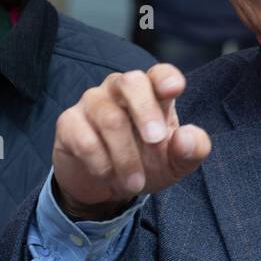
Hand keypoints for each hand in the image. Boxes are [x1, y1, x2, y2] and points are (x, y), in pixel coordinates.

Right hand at [52, 64, 211, 219]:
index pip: (160, 74)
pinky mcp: (69, 122)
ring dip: (126, 157)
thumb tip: (186, 137)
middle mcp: (121, 89)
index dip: (166, 77)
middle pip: (131, 82)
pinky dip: (101, 164)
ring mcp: (93, 102)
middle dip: (145, 110)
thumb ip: (191, 150)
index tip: (175, 88)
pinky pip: (85, 140)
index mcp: (152, 92)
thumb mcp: (176, 162)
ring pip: (109, 119)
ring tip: (136, 183)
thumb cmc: (146, 163)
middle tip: (156, 141)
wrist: (105, 186)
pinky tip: (109, 176)